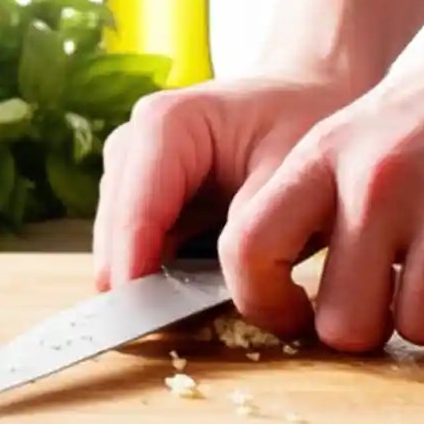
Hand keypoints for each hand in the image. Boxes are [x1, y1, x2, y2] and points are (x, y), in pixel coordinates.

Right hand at [93, 74, 358, 334]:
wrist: (306, 91)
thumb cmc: (306, 120)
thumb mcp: (294, 172)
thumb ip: (250, 228)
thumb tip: (217, 289)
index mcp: (165, 126)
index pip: (136, 218)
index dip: (139, 280)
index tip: (149, 331)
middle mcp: (131, 145)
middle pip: (117, 241)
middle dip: (148, 290)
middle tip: (196, 331)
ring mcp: (127, 172)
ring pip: (120, 253)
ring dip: (155, 286)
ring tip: (207, 309)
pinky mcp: (135, 197)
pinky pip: (136, 253)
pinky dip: (163, 277)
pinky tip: (201, 289)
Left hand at [218, 25, 423, 351]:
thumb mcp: (353, 138)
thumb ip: (315, 207)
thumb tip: (280, 298)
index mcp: (320, 159)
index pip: (247, 248)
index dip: (262, 303)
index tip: (296, 316)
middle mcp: (373, 176)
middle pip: (342, 322)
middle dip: (369, 332)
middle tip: (388, 302)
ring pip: (423, 326)